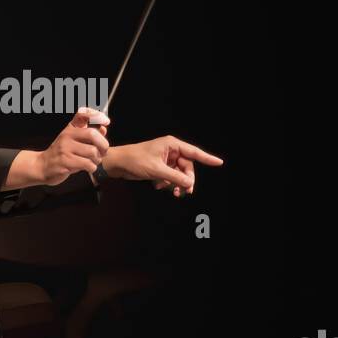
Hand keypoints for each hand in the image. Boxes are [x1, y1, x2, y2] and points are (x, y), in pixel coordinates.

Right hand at [39, 107, 110, 183]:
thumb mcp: (73, 141)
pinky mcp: (65, 162)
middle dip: (103, 145)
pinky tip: (88, 167)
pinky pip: (87, 164)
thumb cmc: (61, 153)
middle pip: (92, 134)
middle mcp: (67, 136)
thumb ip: (88, 135)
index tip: (106, 122)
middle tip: (103, 152)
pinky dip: (92, 167)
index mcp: (70, 128)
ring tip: (93, 161)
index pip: (83, 114)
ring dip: (97, 159)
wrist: (42, 166)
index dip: (96, 115)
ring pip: (92, 152)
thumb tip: (103, 129)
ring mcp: (64, 149)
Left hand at [104, 135, 223, 195]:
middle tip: (184, 192)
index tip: (219, 162)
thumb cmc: (134, 160)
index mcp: (171, 145)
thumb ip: (175, 177)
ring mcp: (165, 158)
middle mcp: (170, 150)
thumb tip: (190, 184)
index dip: (207, 158)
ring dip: (176, 184)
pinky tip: (159, 186)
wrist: (117, 164)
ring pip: (179, 173)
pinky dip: (167, 183)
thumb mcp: (157, 170)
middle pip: (187, 167)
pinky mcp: (159, 166)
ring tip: (172, 193)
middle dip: (186, 180)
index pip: (194, 152)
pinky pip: (170, 176)